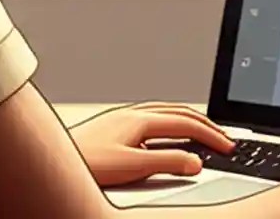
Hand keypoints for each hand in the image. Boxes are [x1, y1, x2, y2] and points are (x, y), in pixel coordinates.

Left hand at [68, 102, 234, 187]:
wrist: (52, 162)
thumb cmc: (84, 162)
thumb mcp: (131, 166)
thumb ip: (166, 163)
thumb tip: (195, 163)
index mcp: (140, 119)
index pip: (186, 123)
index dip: (211, 135)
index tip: (228, 146)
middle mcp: (132, 114)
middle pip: (179, 112)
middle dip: (205, 124)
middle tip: (224, 138)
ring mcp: (123, 119)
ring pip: (166, 112)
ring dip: (189, 121)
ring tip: (204, 131)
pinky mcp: (114, 128)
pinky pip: (153, 118)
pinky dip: (172, 125)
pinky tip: (168, 136)